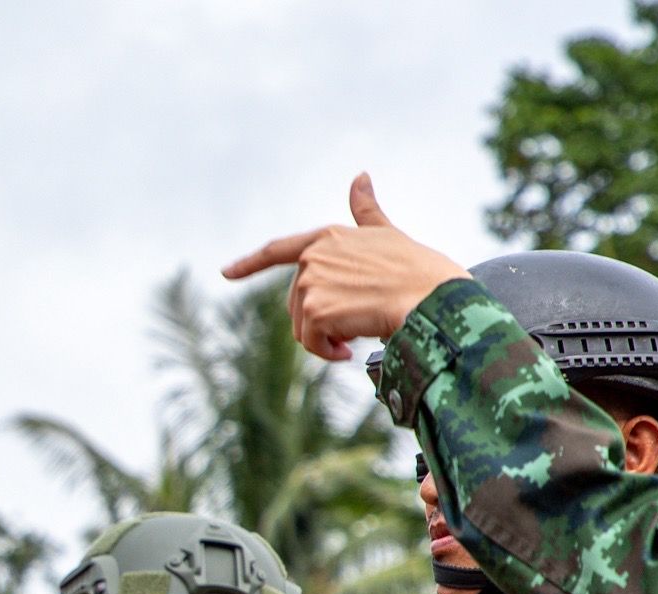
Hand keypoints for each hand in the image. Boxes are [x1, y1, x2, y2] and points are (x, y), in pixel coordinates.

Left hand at [222, 172, 468, 360]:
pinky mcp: (315, 310)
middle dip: (322, 321)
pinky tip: (351, 348)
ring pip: (304, 328)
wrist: (430, 296)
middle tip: (357, 321)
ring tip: (359, 330)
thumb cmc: (417, 268)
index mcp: (326, 238)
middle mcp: (312, 258)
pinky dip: (330, 352)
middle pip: (297, 304)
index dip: (250, 263)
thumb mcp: (385, 232)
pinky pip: (313, 344)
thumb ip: (365, 210)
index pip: (278, 250)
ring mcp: (311, 283)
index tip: (227, 272)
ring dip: (329, 339)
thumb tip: (360, 176)